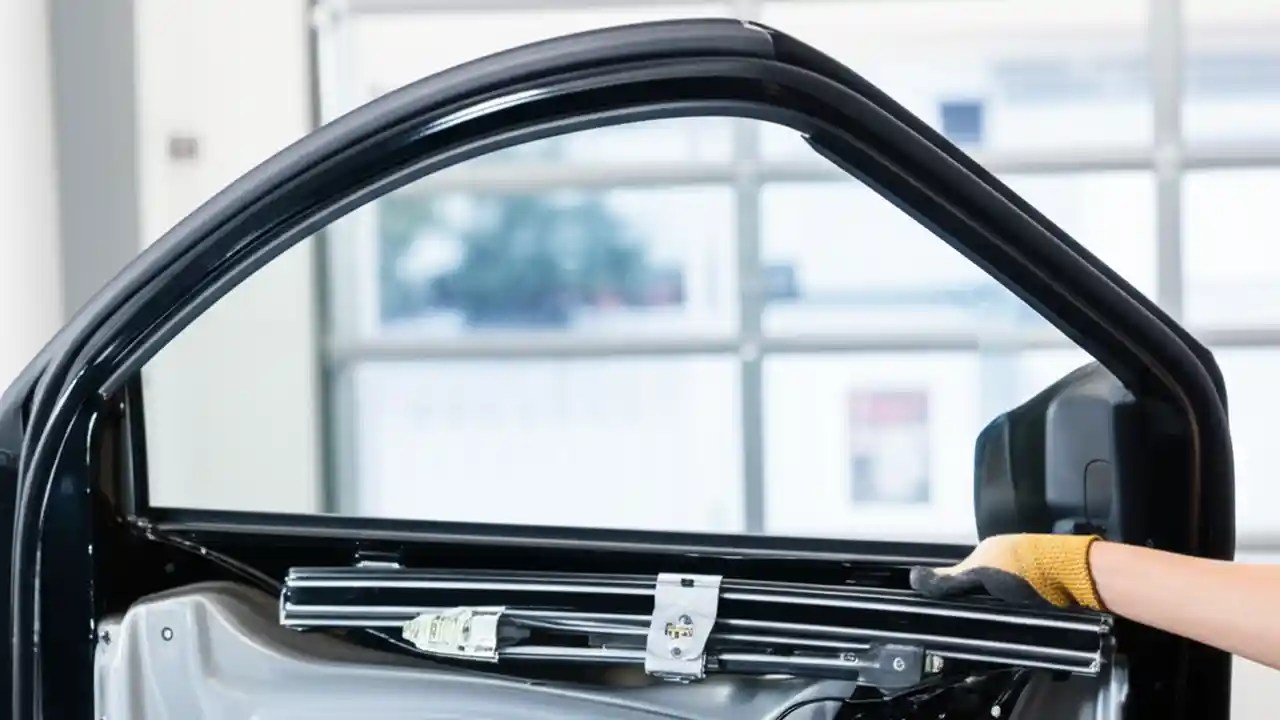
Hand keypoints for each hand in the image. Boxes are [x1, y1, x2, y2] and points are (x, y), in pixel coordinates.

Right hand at [909, 534, 1104, 610]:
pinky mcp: (1043, 595)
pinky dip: (1014, 617)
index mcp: (988, 552)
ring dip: (995, 613)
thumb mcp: (980, 573)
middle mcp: (1006, 561)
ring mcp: (1026, 578)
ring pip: (1000, 600)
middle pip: (980, 587)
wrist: (1077, 578)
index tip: (942, 612)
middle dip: (974, 604)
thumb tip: (914, 578)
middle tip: (966, 625)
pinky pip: (1019, 608)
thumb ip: (949, 580)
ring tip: (988, 629)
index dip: (950, 592)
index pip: (959, 574)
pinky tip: (1011, 626)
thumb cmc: (1027, 569)